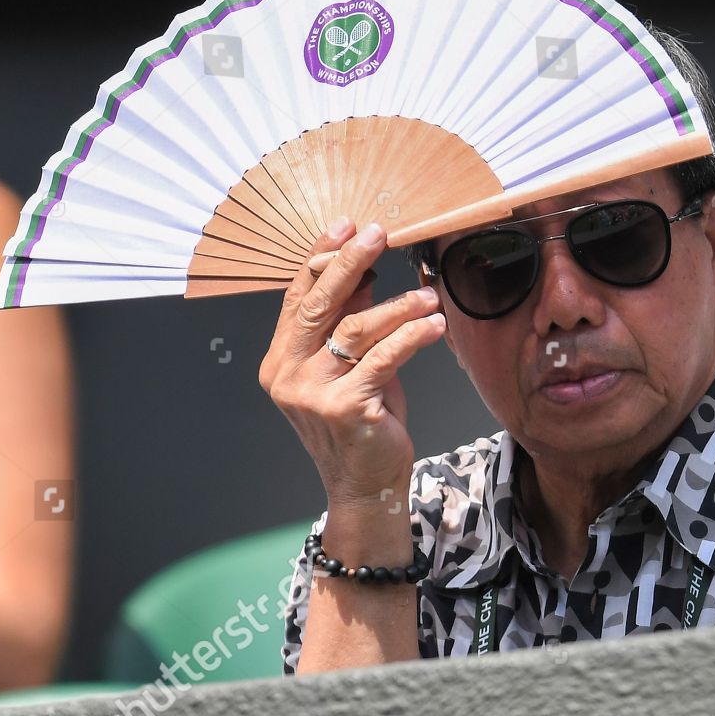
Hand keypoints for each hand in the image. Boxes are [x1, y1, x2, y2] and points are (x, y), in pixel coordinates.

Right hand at [258, 218, 445, 517]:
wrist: (365, 488)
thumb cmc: (362, 425)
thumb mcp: (353, 368)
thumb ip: (350, 325)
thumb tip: (364, 273)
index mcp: (280, 361)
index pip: (298, 298)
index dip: (321, 258)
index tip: (345, 226)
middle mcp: (287, 375)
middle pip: (319, 305)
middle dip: (349, 262)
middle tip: (377, 233)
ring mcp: (312, 394)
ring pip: (355, 329)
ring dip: (397, 306)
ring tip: (428, 295)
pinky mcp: (345, 408)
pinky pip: (383, 358)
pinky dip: (411, 336)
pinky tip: (434, 324)